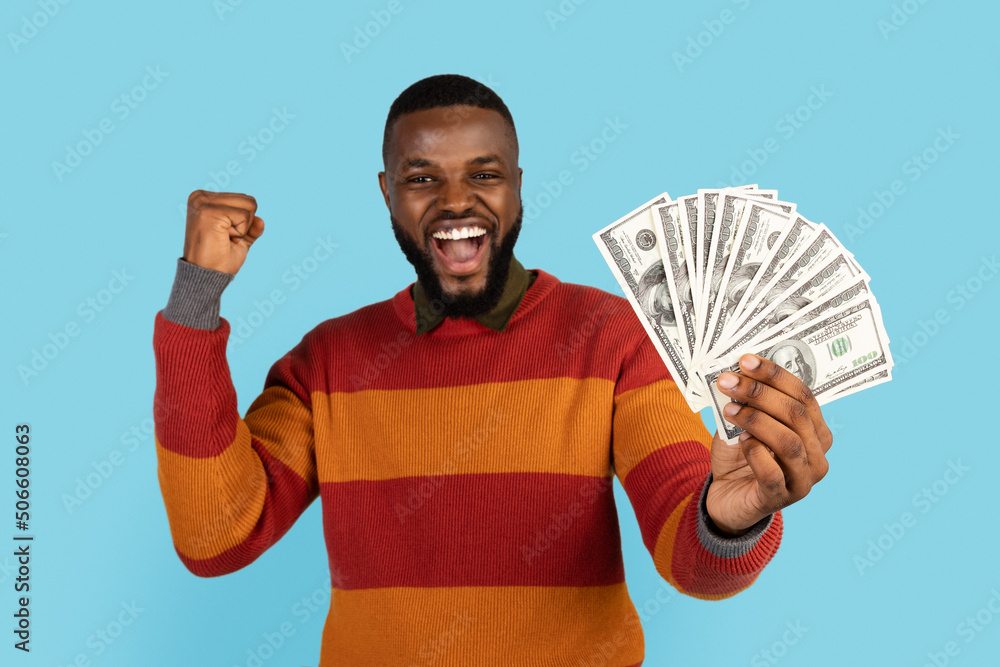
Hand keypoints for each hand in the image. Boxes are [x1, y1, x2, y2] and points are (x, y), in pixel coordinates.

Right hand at [183, 190, 263, 274]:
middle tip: (224, 238)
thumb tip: (261, 220)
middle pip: (249, 200)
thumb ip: (251, 227)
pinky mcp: (209, 212)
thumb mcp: (239, 240)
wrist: (206, 277)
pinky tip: (223, 239)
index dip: (242, 222)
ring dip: (242, 228)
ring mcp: (203, 203)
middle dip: (244, 224)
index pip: (244, 199)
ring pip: (249, 205)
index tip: (224, 235)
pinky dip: (240, 232)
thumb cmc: (219, 259)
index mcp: (203, 198)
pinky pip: (244, 215)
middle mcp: (200, 196)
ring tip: (223, 238)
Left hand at [705, 354, 832, 535]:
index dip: (775, 375)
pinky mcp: (780, 499)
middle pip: (796, 415)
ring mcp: (803, 480)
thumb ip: (747, 402)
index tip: (745, 360)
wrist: (726, 497)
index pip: (803, 396)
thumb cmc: (740, 455)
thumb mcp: (743, 423)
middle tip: (728, 380)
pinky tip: (741, 442)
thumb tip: (736, 372)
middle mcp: (817, 456)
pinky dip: (755, 452)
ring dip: (756, 420)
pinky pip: (772, 473)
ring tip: (729, 409)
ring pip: (788, 442)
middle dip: (760, 393)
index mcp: (816, 432)